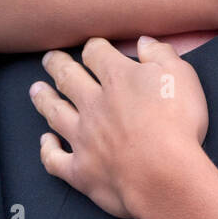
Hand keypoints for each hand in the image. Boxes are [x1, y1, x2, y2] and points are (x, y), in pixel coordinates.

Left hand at [29, 36, 206, 218]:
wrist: (164, 176)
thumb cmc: (178, 125)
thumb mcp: (181, 77)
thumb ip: (161, 55)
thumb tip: (143, 41)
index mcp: (118, 78)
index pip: (96, 53)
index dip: (94, 48)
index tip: (94, 47)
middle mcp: (93, 104)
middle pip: (67, 78)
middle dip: (57, 65)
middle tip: (49, 59)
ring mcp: (82, 138)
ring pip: (55, 113)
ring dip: (44, 100)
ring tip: (36, 90)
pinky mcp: (80, 170)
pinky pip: (54, 159)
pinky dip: (47, 149)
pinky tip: (45, 142)